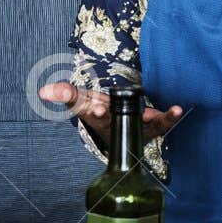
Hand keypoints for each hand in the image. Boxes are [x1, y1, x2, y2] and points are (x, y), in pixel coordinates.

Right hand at [37, 81, 183, 140]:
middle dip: (113, 116)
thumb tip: (44, 91)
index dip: (92, 109)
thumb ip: (65, 93)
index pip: (90, 112)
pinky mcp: (153, 126)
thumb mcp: (82, 100)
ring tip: (152, 116)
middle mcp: (116, 124)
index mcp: (96, 117)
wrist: (121, 131)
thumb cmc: (100, 111)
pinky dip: (170, 117)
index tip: (95, 108)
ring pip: (141, 124)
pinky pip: (163, 122)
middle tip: (109, 111)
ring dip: (148, 120)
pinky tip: (178, 110)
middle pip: (114, 121)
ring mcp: (135, 127)